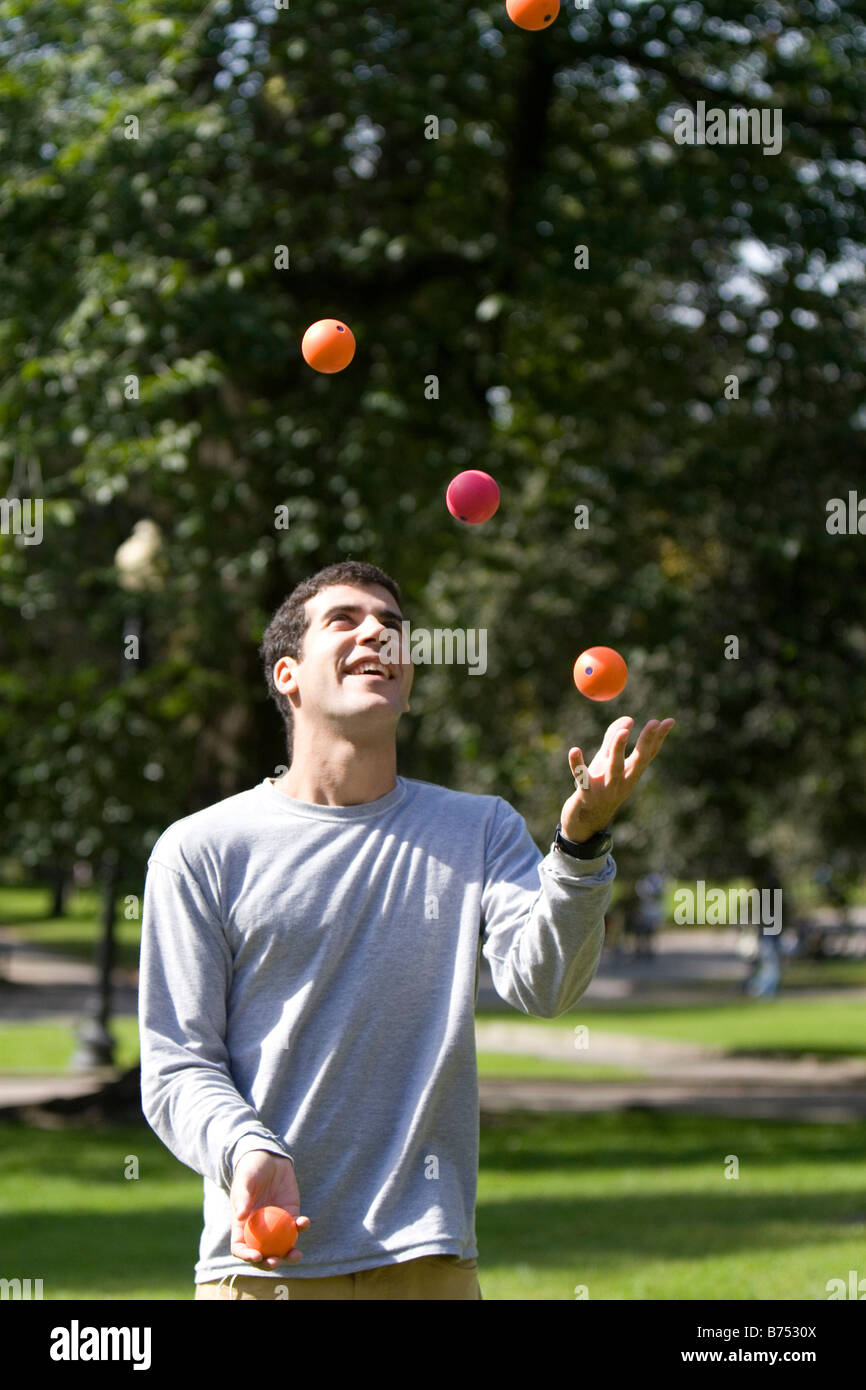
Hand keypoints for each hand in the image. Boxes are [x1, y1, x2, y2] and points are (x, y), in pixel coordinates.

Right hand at [230, 1150, 310, 1267]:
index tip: (257, 1256)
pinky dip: (301, 1227)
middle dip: (269, 1262)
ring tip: (296, 1254)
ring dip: (289, 1253)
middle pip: (262, 1252)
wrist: (270, 1157)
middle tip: (276, 1261)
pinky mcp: (291, 1214)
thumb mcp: (245, 1180)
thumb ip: (242, 1197)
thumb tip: (239, 1217)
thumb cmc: (251, 1168)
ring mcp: (276, 1223)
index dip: (246, 1255)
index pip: (240, 1247)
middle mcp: (258, 1228)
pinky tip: (304, 1222)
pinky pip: (296, 1226)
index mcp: (242, 1225)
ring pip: (282, 1245)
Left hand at [561, 716, 674, 841]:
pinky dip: (577, 764)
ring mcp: (605, 790)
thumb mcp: (605, 762)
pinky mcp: (586, 795)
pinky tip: (574, 750)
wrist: (584, 821)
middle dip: (645, 742)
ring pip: (613, 768)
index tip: (668, 721)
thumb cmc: (597, 786)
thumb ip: (613, 739)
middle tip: (653, 722)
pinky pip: (582, 778)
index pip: (648, 754)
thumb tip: (629, 718)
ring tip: (622, 733)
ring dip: (618, 750)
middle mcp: (622, 782)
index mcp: (630, 774)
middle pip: (637, 761)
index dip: (659, 738)